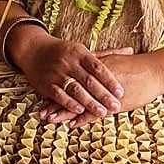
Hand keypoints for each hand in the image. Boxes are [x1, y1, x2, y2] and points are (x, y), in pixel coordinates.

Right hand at [5, 23, 124, 121]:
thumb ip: (107, 54)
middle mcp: (69, 63)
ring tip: (102, 113)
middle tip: (116, 106)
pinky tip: (80, 111)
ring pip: (75, 89)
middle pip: (89, 80)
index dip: (110, 80)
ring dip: (89, 102)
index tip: (120, 92)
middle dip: (103, 95)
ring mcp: (57, 73)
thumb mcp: (84, 50)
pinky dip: (69, 103)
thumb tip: (130, 51)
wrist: (33, 50)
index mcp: (80, 53)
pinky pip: (59, 95)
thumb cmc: (64, 51)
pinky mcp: (46, 84)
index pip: (98, 67)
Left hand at [49, 50, 163, 128]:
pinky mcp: (113, 103)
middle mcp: (96, 80)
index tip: (44, 95)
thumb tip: (93, 70)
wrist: (156, 70)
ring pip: (79, 104)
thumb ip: (103, 66)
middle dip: (55, 103)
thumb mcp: (117, 62)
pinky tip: (71, 125)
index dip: (58, 89)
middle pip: (71, 93)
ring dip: (63, 113)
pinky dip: (81, 119)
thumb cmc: (139, 67)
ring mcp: (103, 92)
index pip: (72, 81)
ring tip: (49, 120)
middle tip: (41, 111)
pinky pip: (94, 113)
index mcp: (96, 70)